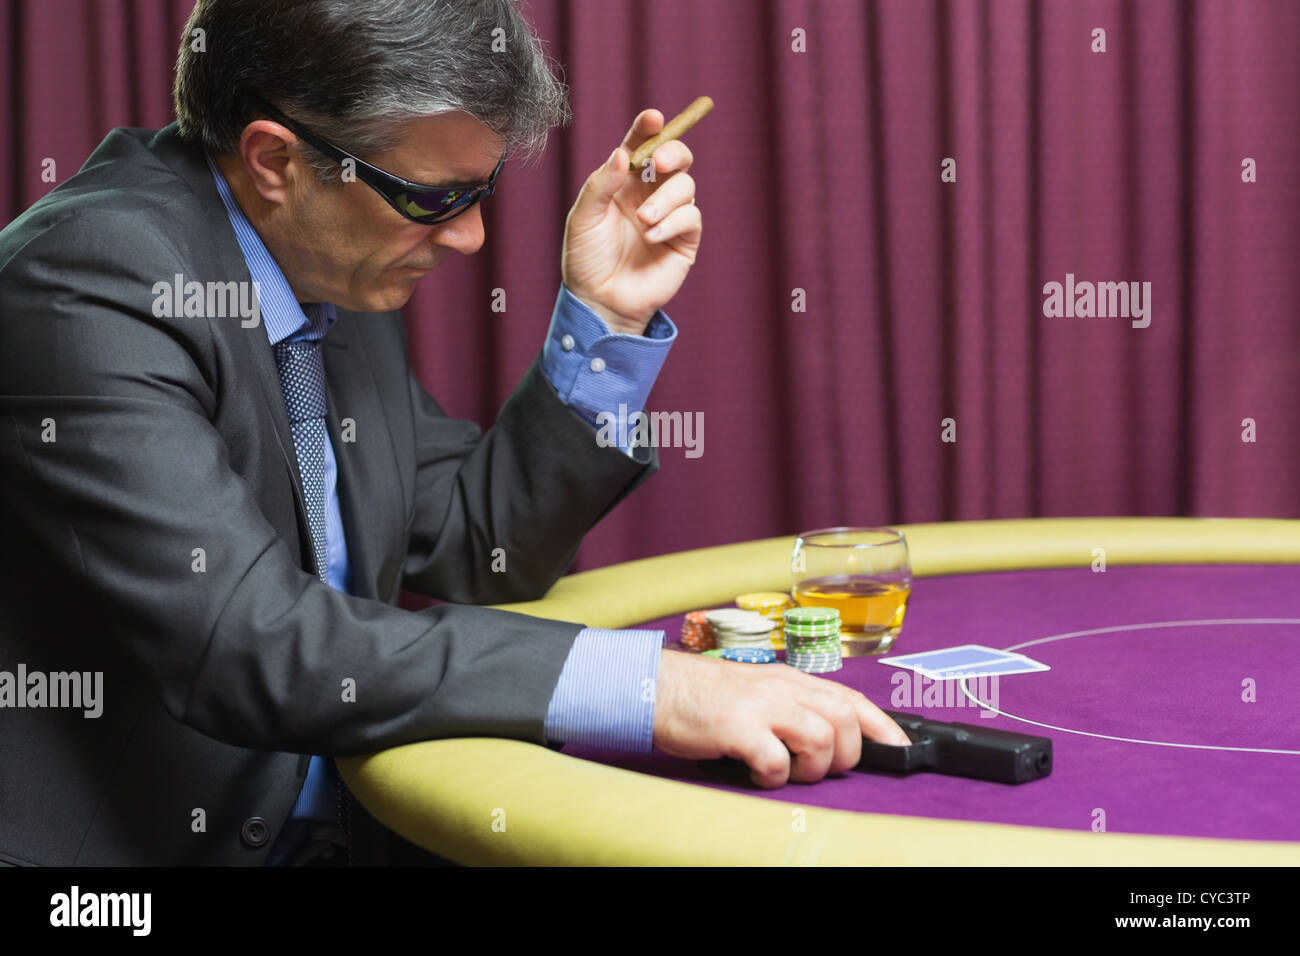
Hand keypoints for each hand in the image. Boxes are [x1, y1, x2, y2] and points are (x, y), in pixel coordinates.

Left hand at [561, 109, 702, 334]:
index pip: (642, 145)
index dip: (649, 128)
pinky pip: (691, 218)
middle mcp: (650, 194)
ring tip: (643, 221)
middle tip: (658, 162)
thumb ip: (599, 184)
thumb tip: (621, 153)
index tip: (653, 117)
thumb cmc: (586, 259)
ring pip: (686, 187)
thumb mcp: (583, 217)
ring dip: (665, 199)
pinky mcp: (684, 241)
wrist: (599, 301)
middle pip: (676, 158)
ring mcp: (669, 216)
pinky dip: (672, 222)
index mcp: (625, 182)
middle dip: (673, 152)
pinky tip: (650, 236)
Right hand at [652, 650, 910, 786]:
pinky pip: (776, 761)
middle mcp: (780, 687)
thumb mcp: (755, 691)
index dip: (881, 725)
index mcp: (788, 679)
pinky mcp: (736, 727)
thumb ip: (790, 705)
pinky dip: (774, 778)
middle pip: (843, 718)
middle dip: (846, 754)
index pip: (849, 697)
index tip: (902, 746)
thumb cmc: (703, 697)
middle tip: (821, 769)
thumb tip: (828, 736)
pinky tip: (757, 774)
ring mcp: (759, 705)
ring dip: (812, 767)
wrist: (654, 687)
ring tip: (787, 772)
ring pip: (820, 738)